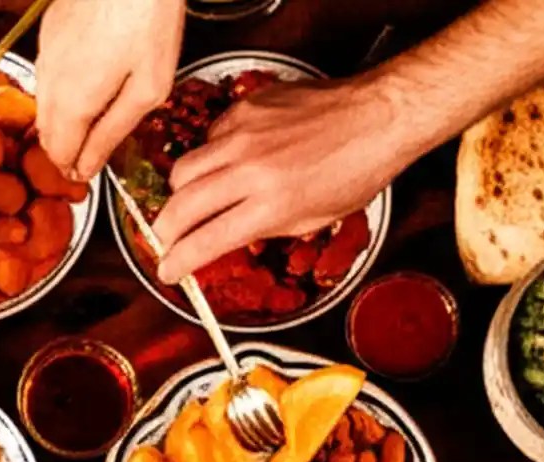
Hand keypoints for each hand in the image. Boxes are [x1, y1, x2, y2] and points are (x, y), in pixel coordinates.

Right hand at [35, 0, 183, 181]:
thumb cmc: (148, 21)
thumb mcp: (147, 88)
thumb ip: (114, 132)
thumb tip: (88, 166)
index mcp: (72, 103)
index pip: (58, 154)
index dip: (72, 171)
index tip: (87, 177)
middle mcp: (48, 82)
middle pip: (46, 132)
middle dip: (65, 150)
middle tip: (89, 157)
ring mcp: (45, 54)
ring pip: (44, 104)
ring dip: (62, 122)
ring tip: (90, 126)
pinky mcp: (49, 33)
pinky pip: (49, 76)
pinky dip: (62, 92)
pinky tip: (87, 85)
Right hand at [154, 76, 414, 283]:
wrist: (378, 115)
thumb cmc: (357, 170)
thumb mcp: (312, 218)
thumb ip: (263, 228)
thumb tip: (226, 234)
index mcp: (271, 204)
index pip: (205, 240)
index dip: (178, 261)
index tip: (168, 271)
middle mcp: (251, 168)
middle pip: (180, 205)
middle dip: (165, 231)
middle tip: (166, 240)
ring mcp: (243, 133)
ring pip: (184, 169)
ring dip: (180, 193)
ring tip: (190, 202)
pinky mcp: (244, 107)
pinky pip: (208, 138)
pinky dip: (209, 156)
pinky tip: (226, 162)